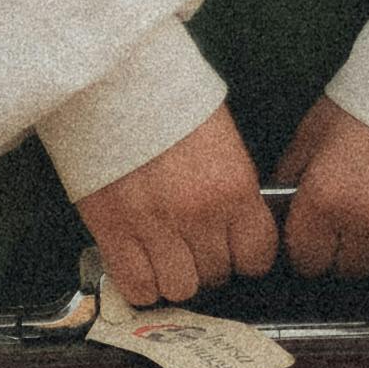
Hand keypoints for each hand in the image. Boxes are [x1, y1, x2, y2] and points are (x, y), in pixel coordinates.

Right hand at [72, 101, 275, 304]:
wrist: (112, 79)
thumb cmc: (165, 98)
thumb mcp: (220, 136)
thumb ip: (232, 186)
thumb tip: (236, 221)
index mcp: (233, 187)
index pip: (256, 257)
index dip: (245, 256)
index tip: (233, 249)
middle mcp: (199, 214)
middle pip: (216, 275)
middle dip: (207, 264)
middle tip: (192, 243)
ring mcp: (155, 225)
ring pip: (178, 287)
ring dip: (173, 275)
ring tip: (163, 252)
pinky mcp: (113, 230)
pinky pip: (137, 286)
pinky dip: (140, 282)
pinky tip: (138, 261)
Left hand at [277, 96, 368, 286]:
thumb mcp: (315, 131)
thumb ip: (293, 177)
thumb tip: (281, 214)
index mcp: (325, 198)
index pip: (307, 261)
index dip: (311, 246)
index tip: (320, 234)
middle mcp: (367, 220)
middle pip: (348, 270)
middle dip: (348, 248)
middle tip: (360, 217)